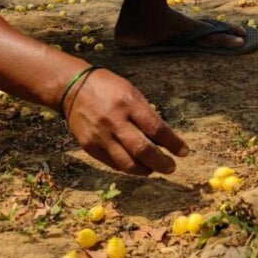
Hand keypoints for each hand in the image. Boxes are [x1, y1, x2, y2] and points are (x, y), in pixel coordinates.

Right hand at [65, 68, 188, 174]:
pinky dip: (128, 167)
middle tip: (171, 167)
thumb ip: (146, 114)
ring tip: (155, 169)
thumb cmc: (108, 88)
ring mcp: (101, 136)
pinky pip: (113, 164)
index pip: (156, 128)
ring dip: (146, 170)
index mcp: (129, 103)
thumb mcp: (132, 93)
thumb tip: (163, 138)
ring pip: (127, 163)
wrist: (73, 88)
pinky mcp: (90, 147)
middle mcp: (115, 121)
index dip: (173, 143)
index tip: (184, 151)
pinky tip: (137, 166)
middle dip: (161, 162)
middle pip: (142, 150)